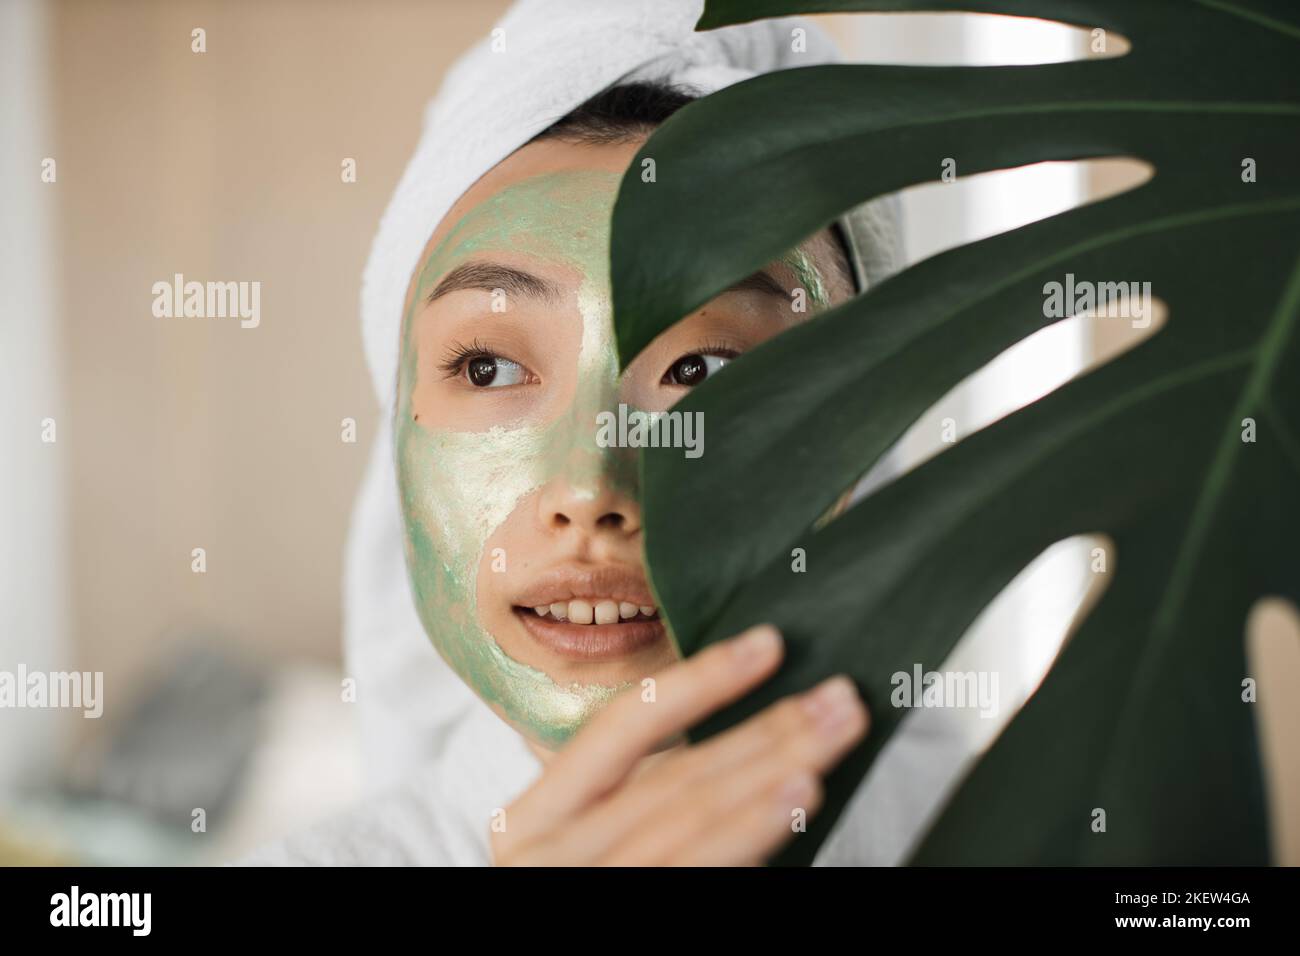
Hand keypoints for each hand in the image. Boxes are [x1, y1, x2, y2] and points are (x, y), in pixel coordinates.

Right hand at [490, 624, 868, 864]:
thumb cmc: (581, 887)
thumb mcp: (581, 842)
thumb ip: (639, 797)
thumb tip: (744, 735)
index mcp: (533, 822)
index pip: (619, 732)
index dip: (699, 684)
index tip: (767, 647)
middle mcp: (550, 861)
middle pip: (674, 779)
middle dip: (764, 731)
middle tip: (836, 697)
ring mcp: (591, 898)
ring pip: (691, 825)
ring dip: (770, 776)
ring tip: (829, 741)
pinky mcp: (637, 927)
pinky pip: (701, 878)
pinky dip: (753, 836)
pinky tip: (794, 806)